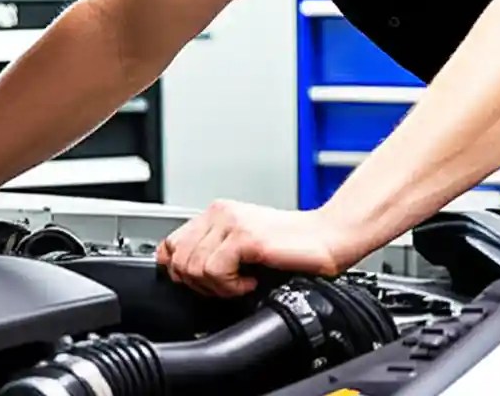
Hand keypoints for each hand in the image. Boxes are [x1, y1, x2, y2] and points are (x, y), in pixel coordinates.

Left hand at [156, 200, 360, 297]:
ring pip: (194, 268)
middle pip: (178, 261)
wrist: (329, 239)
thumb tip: (180, 273)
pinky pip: (215, 271)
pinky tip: (251, 280)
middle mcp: (221, 213)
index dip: (181, 273)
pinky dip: (231, 286)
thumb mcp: (241, 248)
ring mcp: (232, 222)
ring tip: (243, 281)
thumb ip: (211, 251)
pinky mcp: (246, 237)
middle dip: (201, 284)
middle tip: (230, 285)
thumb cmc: (292, 248)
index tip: (206, 283)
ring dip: (219, 287)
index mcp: (216, 213)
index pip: (170, 245)